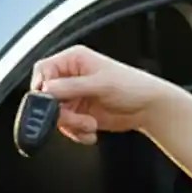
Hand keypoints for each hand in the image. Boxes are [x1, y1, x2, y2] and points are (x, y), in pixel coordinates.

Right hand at [30, 45, 177, 144]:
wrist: (149, 108)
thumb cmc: (132, 86)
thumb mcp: (100, 84)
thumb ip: (71, 87)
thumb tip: (46, 90)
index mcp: (74, 60)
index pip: (44, 70)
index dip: (42, 86)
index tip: (49, 102)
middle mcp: (71, 77)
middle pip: (47, 96)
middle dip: (61, 112)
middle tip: (77, 119)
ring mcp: (74, 96)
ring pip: (55, 114)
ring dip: (71, 125)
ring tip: (89, 125)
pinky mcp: (79, 113)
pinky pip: (66, 126)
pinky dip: (76, 132)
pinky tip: (91, 131)